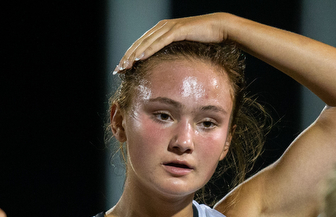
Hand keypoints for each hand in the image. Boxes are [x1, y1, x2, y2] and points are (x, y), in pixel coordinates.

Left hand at [115, 13, 232, 72]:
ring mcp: (169, 27)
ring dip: (134, 55)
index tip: (120, 68)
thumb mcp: (183, 47)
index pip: (141, 44)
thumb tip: (166, 69)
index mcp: (161, 30)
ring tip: (125, 66)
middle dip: (127, 57)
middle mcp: (162, 27)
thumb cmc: (203, 39)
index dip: (129, 56)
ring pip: (146, 42)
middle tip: (117, 70)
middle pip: (139, 43)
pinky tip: (139, 59)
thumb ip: (172, 53)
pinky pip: (159, 42)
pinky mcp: (177, 30)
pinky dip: (148, 50)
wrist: (219, 28)